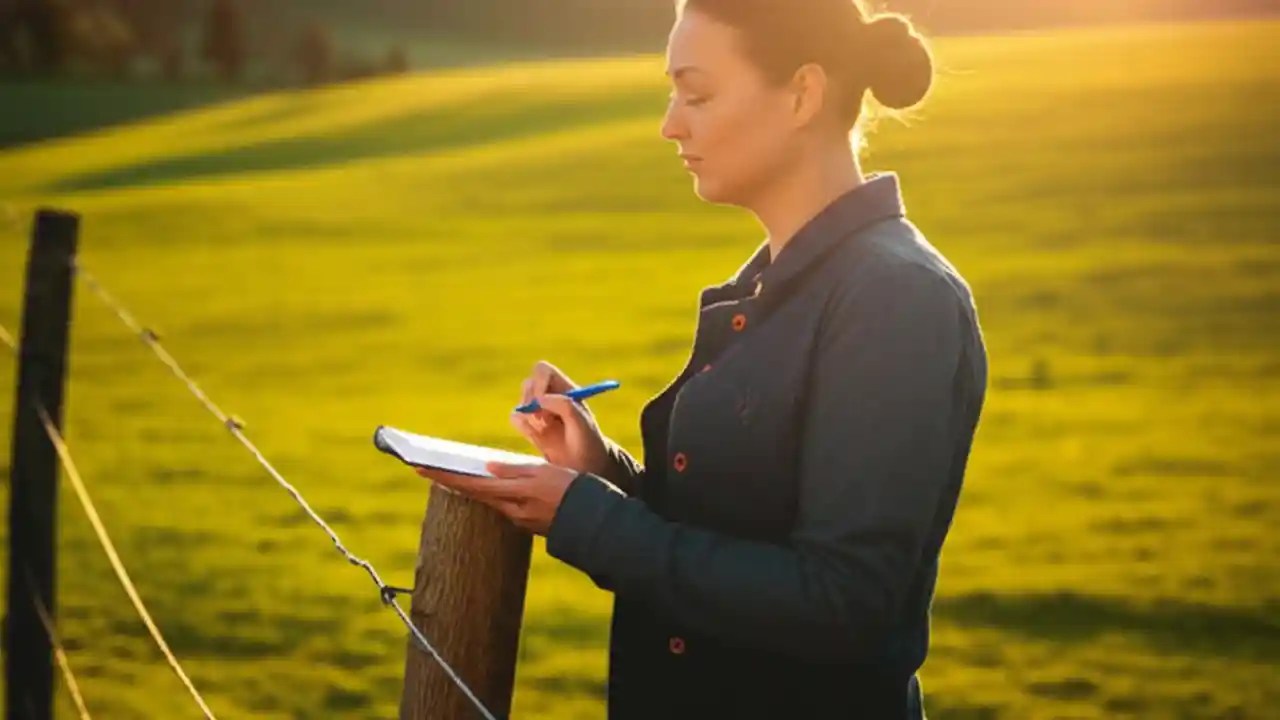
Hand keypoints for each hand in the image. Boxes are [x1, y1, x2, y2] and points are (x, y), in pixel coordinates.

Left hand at [415, 461, 578, 534]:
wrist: (595, 522)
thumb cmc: (573, 491)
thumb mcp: (546, 473)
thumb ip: (516, 471)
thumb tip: (488, 467)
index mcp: (514, 494)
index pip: (470, 484)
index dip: (444, 476)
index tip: (419, 467)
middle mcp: (512, 510)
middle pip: (472, 493)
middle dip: (449, 480)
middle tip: (425, 468)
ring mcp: (519, 518)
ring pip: (485, 499)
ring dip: (465, 486)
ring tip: (448, 472)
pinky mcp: (528, 521)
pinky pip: (500, 504)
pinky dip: (486, 493)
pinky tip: (482, 485)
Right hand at [513, 361, 609, 475]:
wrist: (583, 466)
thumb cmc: (588, 441)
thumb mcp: (582, 423)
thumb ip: (564, 405)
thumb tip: (541, 398)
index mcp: (564, 388)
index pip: (543, 370)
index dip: (539, 381)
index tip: (542, 400)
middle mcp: (549, 396)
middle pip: (528, 384)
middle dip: (530, 401)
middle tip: (542, 418)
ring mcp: (538, 411)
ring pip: (520, 403)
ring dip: (529, 416)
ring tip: (546, 429)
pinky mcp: (529, 426)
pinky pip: (515, 419)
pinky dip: (523, 428)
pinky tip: (539, 437)